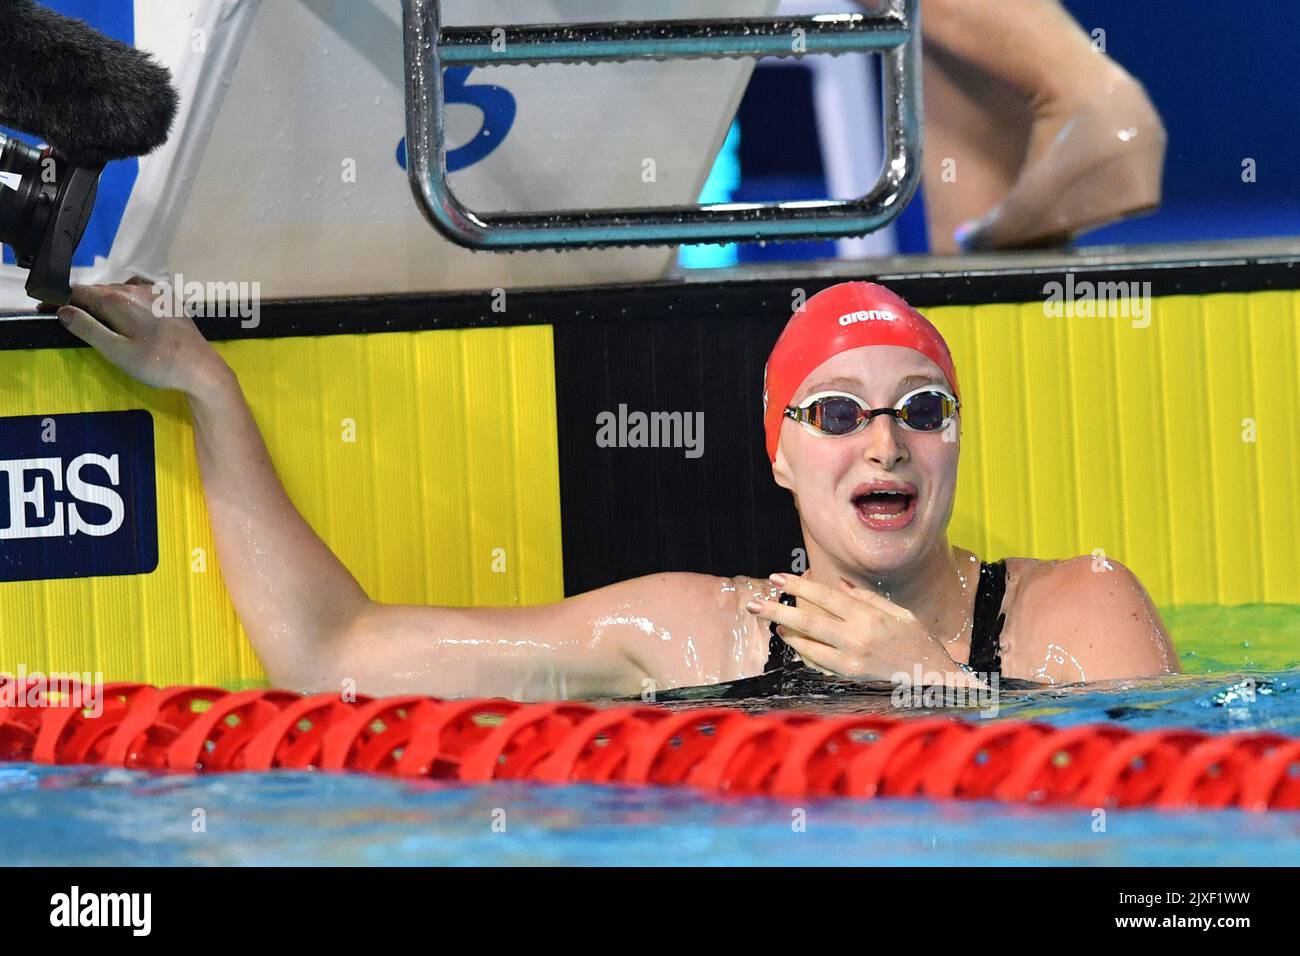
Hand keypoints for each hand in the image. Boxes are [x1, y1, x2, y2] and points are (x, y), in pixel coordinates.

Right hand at [41, 277, 223, 393]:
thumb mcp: (117, 351)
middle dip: (79, 300)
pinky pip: (138, 292)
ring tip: (92, 316)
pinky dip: (124, 299)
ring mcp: (156, 292)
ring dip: (102, 300)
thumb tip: (62, 310)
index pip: (79, 292)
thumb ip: (89, 329)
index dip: (59, 299)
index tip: (44, 309)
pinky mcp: (170, 300)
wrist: (201, 369)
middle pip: (99, 290)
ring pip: (119, 290)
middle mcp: (136, 289)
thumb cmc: (157, 364)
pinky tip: (125, 311)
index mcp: (119, 300)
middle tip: (64, 315)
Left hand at [745, 572, 960, 680]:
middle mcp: (858, 636)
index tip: (776, 578)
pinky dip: (803, 651)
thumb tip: (840, 585)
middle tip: (754, 603)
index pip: (825, 596)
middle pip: (809, 620)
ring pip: (809, 643)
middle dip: (778, 610)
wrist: (936, 679)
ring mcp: (852, 660)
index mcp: (869, 616)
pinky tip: (792, 641)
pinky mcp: (850, 677)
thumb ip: (868, 599)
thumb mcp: (899, 613)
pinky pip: (819, 663)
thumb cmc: (919, 642)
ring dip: (786, 631)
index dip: (798, 586)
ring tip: (770, 620)